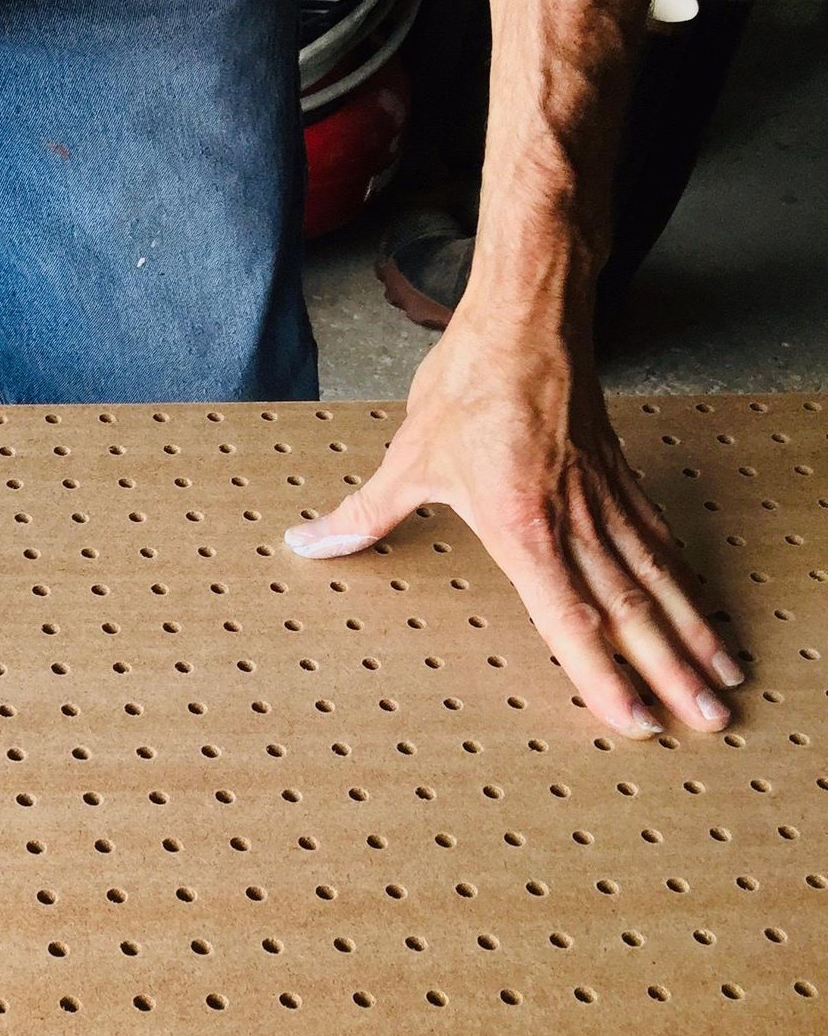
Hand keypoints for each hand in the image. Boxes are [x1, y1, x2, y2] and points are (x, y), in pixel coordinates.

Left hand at [284, 315, 740, 736]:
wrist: (528, 315)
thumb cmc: (471, 382)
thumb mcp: (408, 458)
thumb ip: (364, 515)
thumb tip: (312, 544)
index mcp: (524, 525)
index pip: (569, 618)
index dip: (601, 675)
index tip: (632, 719)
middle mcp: (576, 520)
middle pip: (633, 610)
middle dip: (671, 671)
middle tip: (708, 719)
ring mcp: (606, 498)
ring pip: (659, 579)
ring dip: (693, 633)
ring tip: (724, 678)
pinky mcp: (619, 476)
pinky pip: (659, 540)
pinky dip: (684, 579)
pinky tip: (698, 605)